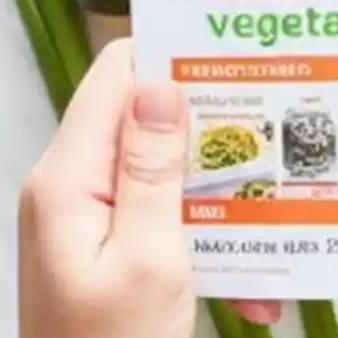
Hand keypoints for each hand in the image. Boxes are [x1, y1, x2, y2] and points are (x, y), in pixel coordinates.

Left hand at [18, 40, 278, 337]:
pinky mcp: (107, 246)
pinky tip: (245, 280)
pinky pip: (164, 218)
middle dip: (212, 132)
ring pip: (164, 172)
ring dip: (219, 196)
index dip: (173, 57)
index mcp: (68, 181)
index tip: (232, 58)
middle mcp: (70, 190)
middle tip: (269, 136)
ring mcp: (87, 219)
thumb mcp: (149, 259)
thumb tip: (160, 87)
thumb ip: (153, 170)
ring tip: (267, 219)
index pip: (116, 77)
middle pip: (145, 121)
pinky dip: (208, 240)